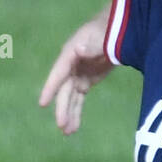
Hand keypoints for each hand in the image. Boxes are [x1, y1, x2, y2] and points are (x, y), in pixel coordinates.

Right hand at [39, 11, 113, 134]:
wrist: (119, 29)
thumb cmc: (108, 30)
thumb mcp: (100, 36)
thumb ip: (90, 45)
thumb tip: (80, 50)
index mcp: (71, 53)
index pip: (59, 73)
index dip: (50, 88)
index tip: (42, 103)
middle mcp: (70, 66)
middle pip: (64, 90)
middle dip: (63, 108)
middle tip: (61, 125)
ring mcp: (78, 74)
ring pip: (70, 97)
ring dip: (69, 114)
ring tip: (67, 132)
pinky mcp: (86, 80)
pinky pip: (78, 98)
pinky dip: (76, 111)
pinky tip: (74, 125)